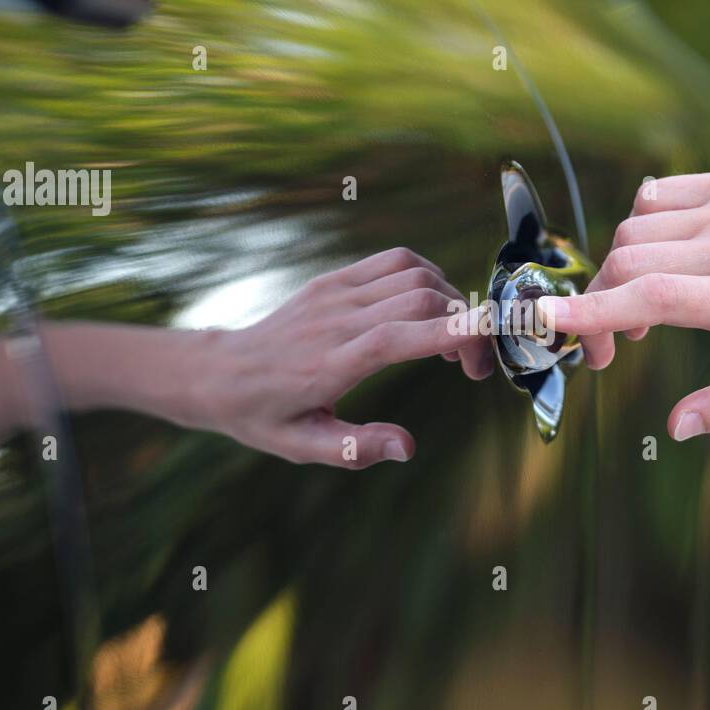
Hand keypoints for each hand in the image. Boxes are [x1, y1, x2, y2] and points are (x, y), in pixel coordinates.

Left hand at [188, 248, 491, 466]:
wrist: (218, 372)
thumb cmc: (263, 416)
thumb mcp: (303, 447)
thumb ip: (357, 448)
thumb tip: (408, 447)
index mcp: (328, 365)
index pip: (396, 338)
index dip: (450, 331)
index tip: (491, 337)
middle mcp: (335, 321)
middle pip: (420, 299)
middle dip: (466, 328)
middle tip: (472, 371)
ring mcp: (335, 292)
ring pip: (414, 274)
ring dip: (450, 302)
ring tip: (451, 345)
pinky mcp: (335, 279)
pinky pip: (395, 261)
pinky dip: (429, 278)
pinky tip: (431, 311)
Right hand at [537, 167, 709, 439]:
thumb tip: (675, 428)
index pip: (647, 298)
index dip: (589, 313)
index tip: (545, 325)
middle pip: (626, 263)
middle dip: (597, 307)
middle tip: (614, 350)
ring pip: (636, 229)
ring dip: (620, 271)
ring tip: (645, 309)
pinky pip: (658, 196)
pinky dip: (641, 227)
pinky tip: (663, 257)